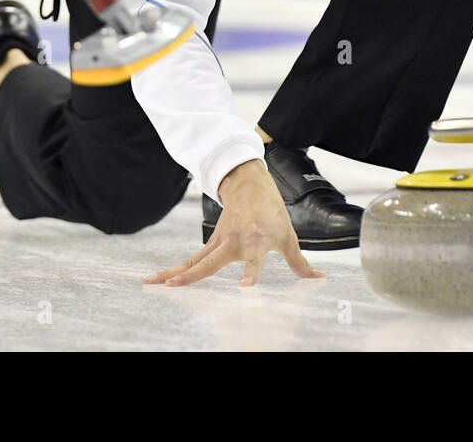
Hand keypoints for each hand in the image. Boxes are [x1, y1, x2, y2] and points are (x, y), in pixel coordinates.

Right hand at [144, 159, 323, 286]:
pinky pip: (191, 260)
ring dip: (173, 273)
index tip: (245, 285)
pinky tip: (157, 280)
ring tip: (153, 283)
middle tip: (175, 285)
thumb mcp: (289, 236)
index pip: (255, 261)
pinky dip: (175, 270)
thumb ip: (300, 262)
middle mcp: (235, 242)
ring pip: (194, 261)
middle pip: (211, 262)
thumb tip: (319, 278)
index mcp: (257, 241)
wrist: (250, 185)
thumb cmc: (272, 213)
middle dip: (194, 275)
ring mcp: (219, 243)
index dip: (251, 272)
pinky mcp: (211, 244)